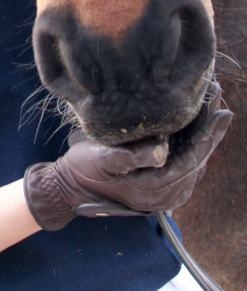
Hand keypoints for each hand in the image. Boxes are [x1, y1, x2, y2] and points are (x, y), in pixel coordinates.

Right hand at [23, 82, 231, 230]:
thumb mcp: (103, 159)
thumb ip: (133, 156)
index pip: (192, 160)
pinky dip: (192, 139)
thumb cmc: (83, 169)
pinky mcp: (159, 183)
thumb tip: (163, 149)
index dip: (209, 135)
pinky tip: (194, 120)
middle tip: (219, 95)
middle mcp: (165, 196)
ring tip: (211, 102)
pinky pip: (184, 160)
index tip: (222, 111)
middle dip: (210, 128)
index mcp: (155, 191)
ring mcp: (164, 192)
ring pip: (193, 158)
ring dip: (203, 131)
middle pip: (197, 158)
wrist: (70, 186)